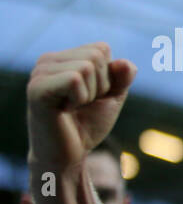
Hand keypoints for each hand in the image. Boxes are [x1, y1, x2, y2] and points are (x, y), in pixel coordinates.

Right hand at [26, 43, 136, 170]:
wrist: (70, 155)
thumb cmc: (87, 125)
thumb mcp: (112, 97)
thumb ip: (122, 77)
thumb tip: (124, 62)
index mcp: (62, 59)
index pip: (101, 48)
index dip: (108, 76)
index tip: (92, 96)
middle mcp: (47, 61)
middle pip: (96, 55)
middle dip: (101, 85)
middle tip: (82, 104)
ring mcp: (39, 73)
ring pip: (87, 66)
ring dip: (90, 94)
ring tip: (73, 107)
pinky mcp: (37, 88)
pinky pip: (75, 78)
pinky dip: (81, 98)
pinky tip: (65, 110)